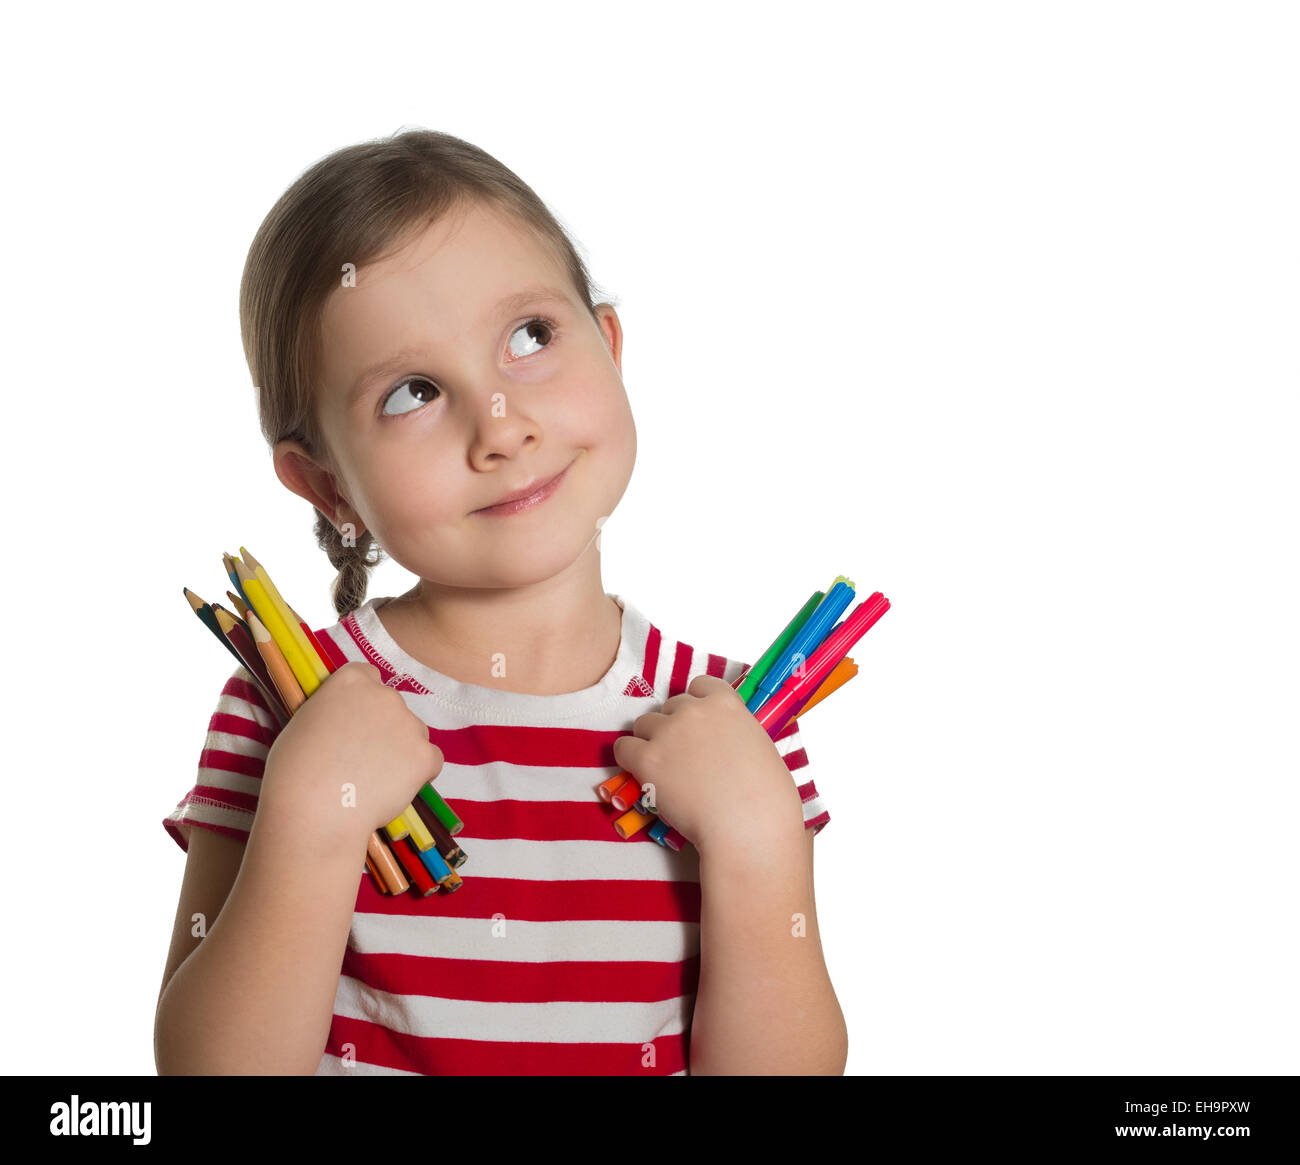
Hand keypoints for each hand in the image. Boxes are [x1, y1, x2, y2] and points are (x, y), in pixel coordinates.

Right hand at [262, 662, 444, 849]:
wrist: (315, 810)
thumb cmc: (295, 771)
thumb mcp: (303, 724)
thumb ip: (331, 714)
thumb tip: (343, 727)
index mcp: (351, 682)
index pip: (368, 677)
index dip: (362, 703)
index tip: (356, 724)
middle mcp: (385, 696)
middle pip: (393, 708)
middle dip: (383, 730)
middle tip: (362, 761)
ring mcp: (409, 724)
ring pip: (413, 735)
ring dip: (401, 751)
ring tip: (374, 781)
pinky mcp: (424, 755)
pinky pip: (430, 761)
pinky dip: (419, 774)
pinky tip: (393, 789)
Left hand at [611, 674, 803, 852]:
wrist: (748, 827)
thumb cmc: (767, 798)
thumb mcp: (759, 748)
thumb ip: (735, 733)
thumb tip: (721, 744)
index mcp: (726, 703)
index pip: (699, 685)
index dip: (697, 706)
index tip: (699, 727)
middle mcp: (694, 710)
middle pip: (669, 706)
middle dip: (674, 728)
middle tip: (684, 758)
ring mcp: (668, 732)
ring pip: (644, 724)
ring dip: (651, 742)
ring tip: (666, 771)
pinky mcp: (647, 759)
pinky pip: (623, 748)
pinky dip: (630, 759)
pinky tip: (643, 776)